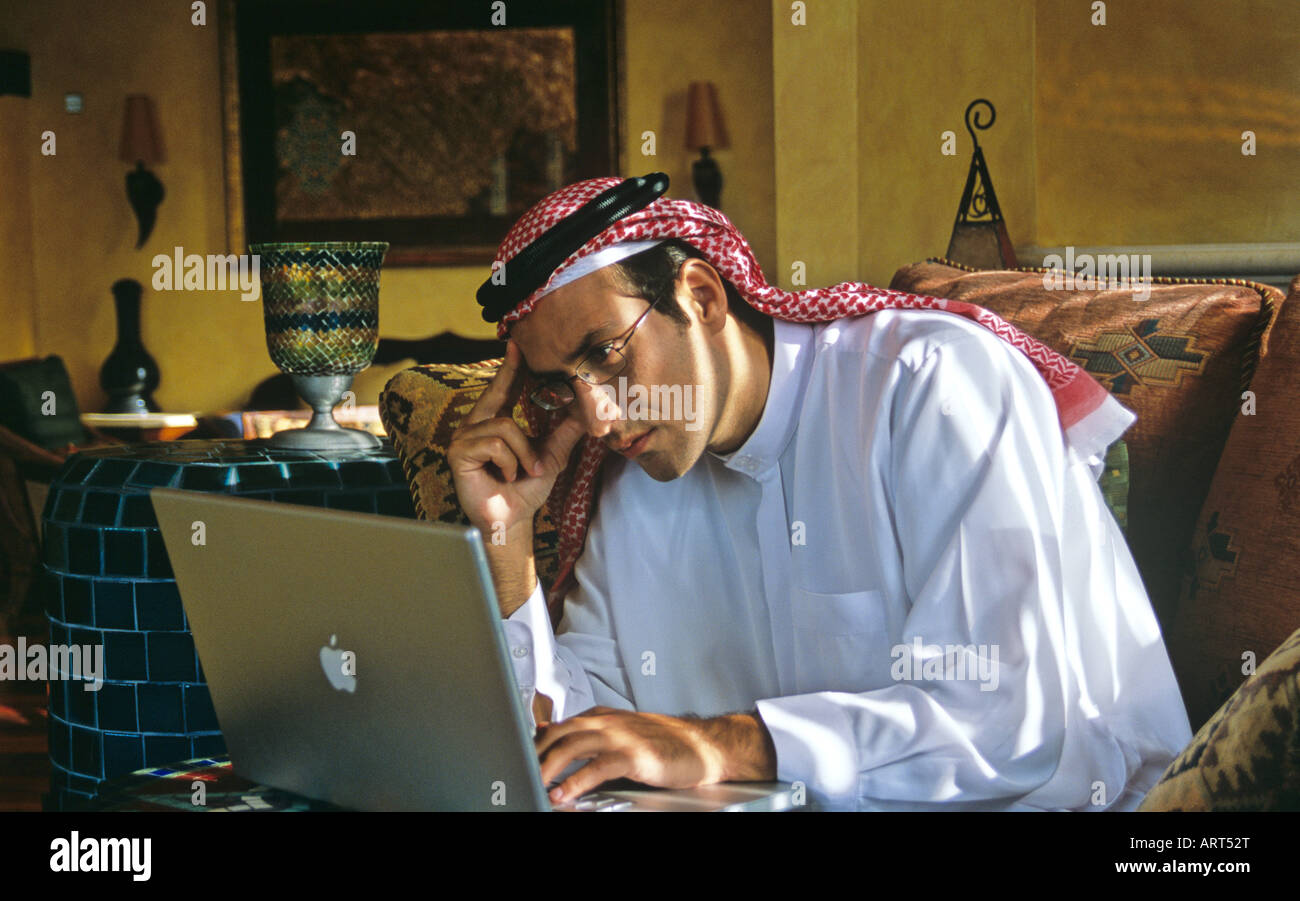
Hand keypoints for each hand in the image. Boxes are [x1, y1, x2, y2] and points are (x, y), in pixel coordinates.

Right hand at [446, 339, 585, 536]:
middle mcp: (473, 425)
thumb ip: (567, 430)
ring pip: (505, 427)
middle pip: (498, 395)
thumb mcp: (552, 455)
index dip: (509, 368)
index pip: (502, 389)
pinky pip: (495, 444)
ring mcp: (462, 438)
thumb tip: (591, 410)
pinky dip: (510, 462)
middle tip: (522, 369)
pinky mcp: (457, 453)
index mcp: (492, 422)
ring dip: (524, 454)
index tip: (516, 345)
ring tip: (525, 472)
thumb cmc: (526, 489)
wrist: (513, 521)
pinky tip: (506, 477)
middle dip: (514, 383)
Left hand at [534, 707, 776, 803]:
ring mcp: (621, 737)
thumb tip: (545, 731)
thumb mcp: (619, 732)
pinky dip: (577, 781)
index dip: (535, 744)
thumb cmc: (662, 743)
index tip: (518, 760)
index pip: (558, 727)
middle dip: (536, 755)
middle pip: (560, 734)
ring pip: (573, 747)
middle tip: (519, 773)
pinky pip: (598, 768)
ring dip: (549, 767)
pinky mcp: (634, 755)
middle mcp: (607, 723)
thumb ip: (585, 733)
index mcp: (602, 717)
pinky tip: (564, 794)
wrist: (701, 745)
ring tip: (535, 784)